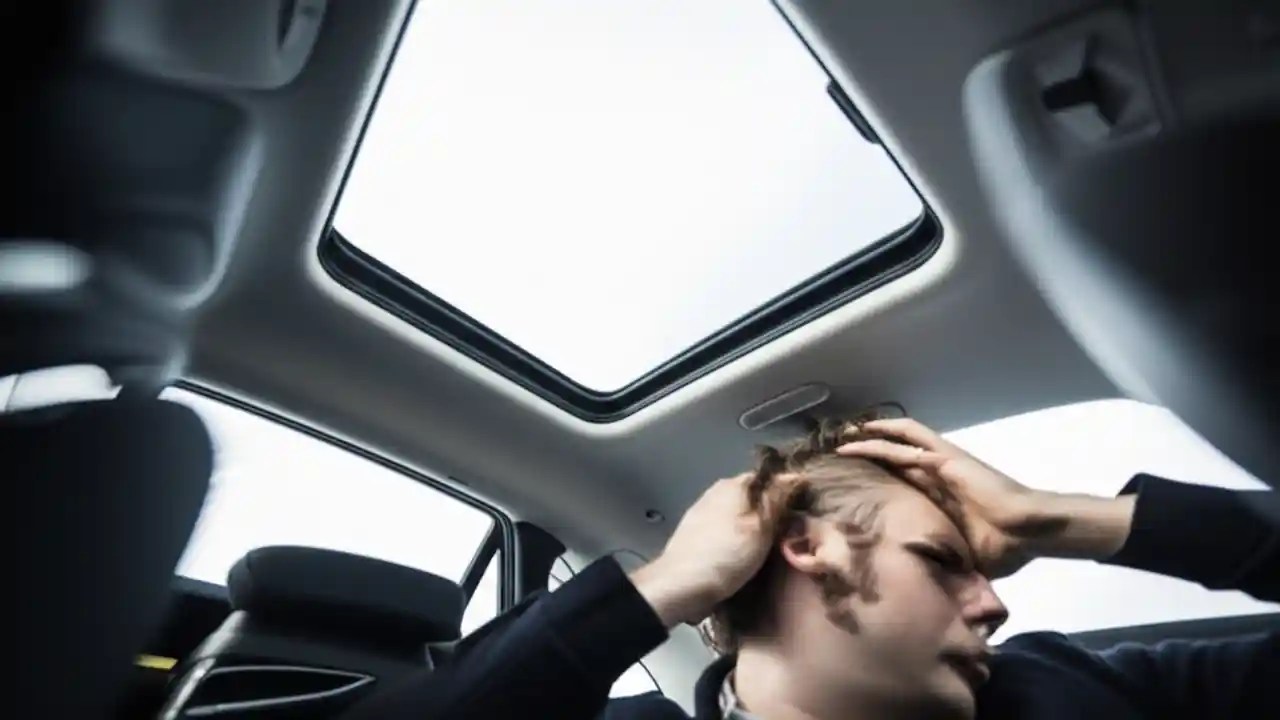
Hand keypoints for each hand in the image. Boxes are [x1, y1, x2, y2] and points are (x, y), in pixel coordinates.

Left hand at [630, 473, 793, 627]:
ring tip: (769, 545)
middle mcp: (715, 491)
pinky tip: (743, 553)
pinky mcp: (694, 532)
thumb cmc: (728, 555)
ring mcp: (702, 511)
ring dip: (752, 524)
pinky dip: (736, 535)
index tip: (802, 509)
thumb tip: (794, 474)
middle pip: (751, 495)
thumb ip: (776, 499)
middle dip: (768, 509)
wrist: (681, 584)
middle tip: (789, 531)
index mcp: (733, 484)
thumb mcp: (761, 527)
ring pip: (737, 512)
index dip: (785, 491)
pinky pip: (724, 527)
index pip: (767, 477)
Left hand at [836, 418, 1053, 577]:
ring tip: (843, 435)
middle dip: (865, 455)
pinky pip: (913, 436)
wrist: (1024, 532)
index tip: (847, 484)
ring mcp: (940, 464)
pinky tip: (865, 429)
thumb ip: (942, 565)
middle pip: (892, 459)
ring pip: (896, 443)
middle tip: (836, 454)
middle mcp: (934, 477)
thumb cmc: (1001, 549)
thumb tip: (927, 593)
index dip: (875, 479)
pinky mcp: (946, 455)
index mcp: (935, 499)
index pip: (898, 483)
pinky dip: (889, 430)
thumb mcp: (960, 559)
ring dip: (868, 439)